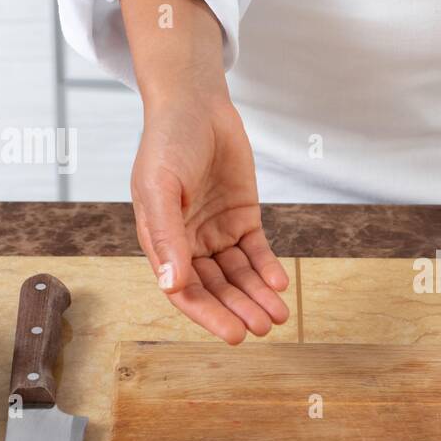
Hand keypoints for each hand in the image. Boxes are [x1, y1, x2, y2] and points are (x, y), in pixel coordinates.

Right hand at [132, 95, 289, 343]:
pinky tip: (280, 284)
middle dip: (240, 309)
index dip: (209, 315)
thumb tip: (170, 285)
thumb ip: (166, 236)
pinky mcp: (242, 217)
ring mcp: (217, 231)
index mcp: (161, 242)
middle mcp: (189, 243)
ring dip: (258, 295)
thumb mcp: (160, 187)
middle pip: (217, 287)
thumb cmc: (167, 142)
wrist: (196, 105)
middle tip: (264, 328)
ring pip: (239, 274)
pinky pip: (256, 251)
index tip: (233, 335)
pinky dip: (268, 268)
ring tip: (279, 315)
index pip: (186, 291)